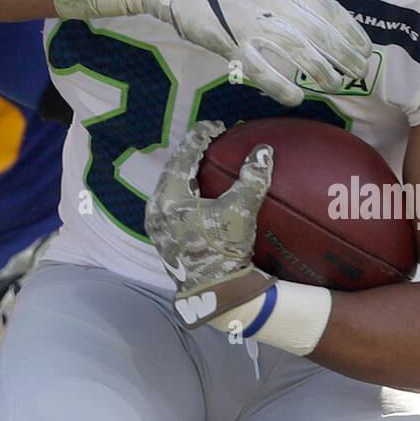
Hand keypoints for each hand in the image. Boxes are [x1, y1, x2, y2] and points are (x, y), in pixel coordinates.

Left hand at [145, 120, 275, 327]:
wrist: (214, 293)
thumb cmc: (224, 251)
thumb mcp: (240, 212)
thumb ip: (252, 179)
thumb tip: (263, 150)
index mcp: (170, 197)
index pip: (184, 156)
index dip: (200, 137)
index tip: (217, 127)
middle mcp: (156, 208)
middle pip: (172, 169)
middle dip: (191, 152)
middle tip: (210, 141)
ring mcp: (155, 223)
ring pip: (169, 185)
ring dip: (186, 171)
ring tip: (204, 161)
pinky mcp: (161, 235)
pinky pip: (170, 201)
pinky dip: (183, 190)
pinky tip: (198, 190)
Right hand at [152, 0, 372, 104]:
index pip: (329, 10)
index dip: (351, 33)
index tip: (365, 49)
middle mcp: (275, 3)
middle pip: (321, 35)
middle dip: (345, 57)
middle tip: (358, 73)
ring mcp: (254, 26)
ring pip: (298, 54)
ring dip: (322, 73)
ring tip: (335, 85)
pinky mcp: (233, 46)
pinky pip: (263, 72)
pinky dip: (282, 87)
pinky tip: (297, 96)